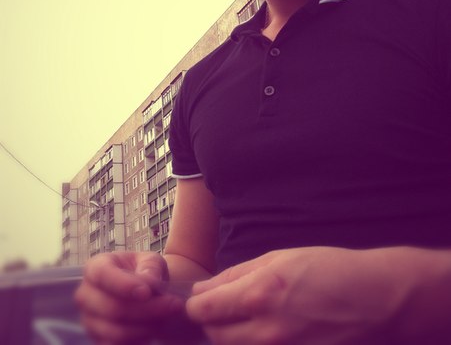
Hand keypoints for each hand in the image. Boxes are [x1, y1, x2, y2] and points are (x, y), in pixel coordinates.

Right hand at [74, 251, 187, 343]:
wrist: (142, 290)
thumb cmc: (144, 271)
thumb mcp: (151, 261)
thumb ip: (150, 266)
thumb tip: (148, 282)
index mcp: (95, 267)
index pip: (104, 275)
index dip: (125, 285)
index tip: (148, 292)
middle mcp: (85, 294)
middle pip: (113, 308)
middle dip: (148, 309)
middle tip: (174, 304)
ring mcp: (88, 320)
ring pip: (116, 331)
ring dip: (147, 326)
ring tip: (167, 316)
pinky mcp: (97, 339)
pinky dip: (139, 339)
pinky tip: (154, 327)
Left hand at [186, 247, 403, 344]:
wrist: (375, 300)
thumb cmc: (329, 269)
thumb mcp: (280, 258)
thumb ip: (237, 275)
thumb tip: (204, 290)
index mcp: (259, 295)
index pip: (204, 311)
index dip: (196, 304)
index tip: (202, 298)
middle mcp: (265, 331)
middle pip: (214, 336)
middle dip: (212, 321)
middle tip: (225, 306)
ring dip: (231, 335)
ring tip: (247, 317)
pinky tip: (268, 330)